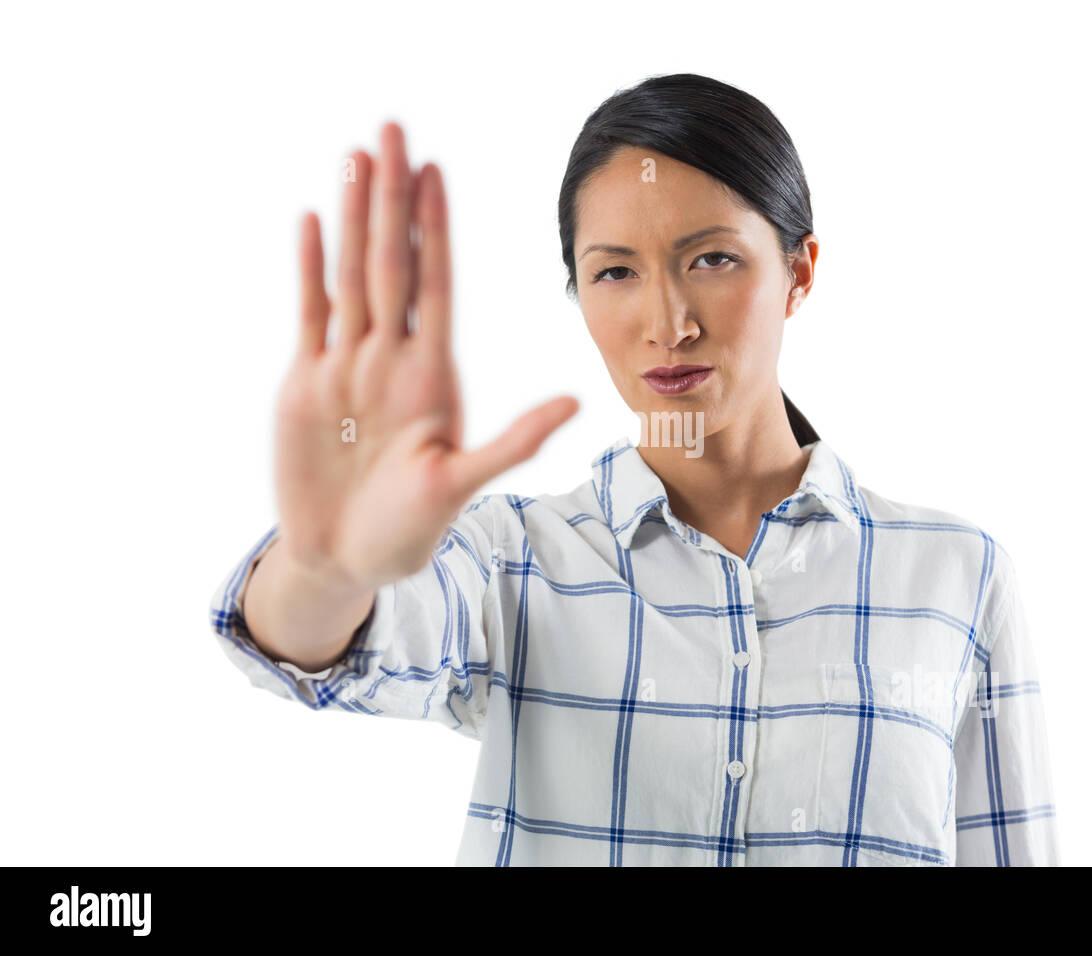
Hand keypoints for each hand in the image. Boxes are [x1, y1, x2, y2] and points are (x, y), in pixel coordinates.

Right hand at [272, 122, 577, 594]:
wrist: (344, 560)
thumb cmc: (407, 532)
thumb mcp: (461, 484)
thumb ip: (514, 440)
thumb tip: (577, 402)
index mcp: (432, 374)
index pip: (436, 283)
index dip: (434, 228)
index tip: (436, 172)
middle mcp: (391, 358)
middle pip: (392, 262)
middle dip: (391, 197)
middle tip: (392, 129)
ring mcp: (347, 366)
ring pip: (351, 274)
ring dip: (351, 216)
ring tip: (355, 157)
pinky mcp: (305, 382)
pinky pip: (309, 313)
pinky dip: (310, 267)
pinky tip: (312, 219)